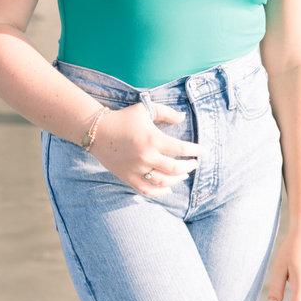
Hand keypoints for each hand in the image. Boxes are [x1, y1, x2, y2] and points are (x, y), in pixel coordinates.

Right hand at [89, 102, 204, 194]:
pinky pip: (147, 190)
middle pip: (175, 169)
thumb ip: (166, 112)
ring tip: (184, 175)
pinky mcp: (128, 177)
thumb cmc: (123, 118)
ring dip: (177, 179)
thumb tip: (184, 117)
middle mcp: (146, 156)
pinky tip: (169, 188)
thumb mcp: (144, 109)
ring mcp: (137, 169)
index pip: (181, 149)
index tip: (204, 151)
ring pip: (164, 181)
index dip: (196, 151)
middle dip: (189, 167)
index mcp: (152, 139)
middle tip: (194, 164)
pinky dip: (160, 191)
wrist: (97, 130)